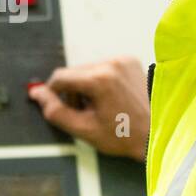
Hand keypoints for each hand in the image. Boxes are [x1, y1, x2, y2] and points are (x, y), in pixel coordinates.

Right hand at [28, 56, 149, 161]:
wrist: (157, 132)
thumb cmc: (125, 135)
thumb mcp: (84, 130)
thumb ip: (55, 112)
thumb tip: (37, 94)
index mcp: (100, 79)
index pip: (60, 77)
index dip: (52, 93)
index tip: (58, 106)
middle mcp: (112, 64)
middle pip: (73, 72)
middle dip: (72, 92)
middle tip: (85, 112)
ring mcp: (122, 60)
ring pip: (87, 69)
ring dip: (86, 86)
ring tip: (99, 106)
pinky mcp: (129, 61)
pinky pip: (103, 67)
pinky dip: (100, 81)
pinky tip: (110, 98)